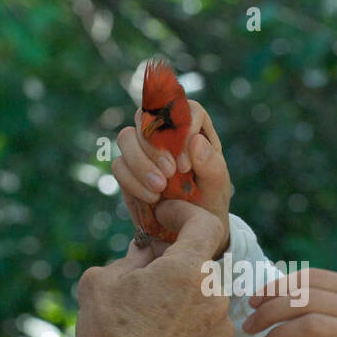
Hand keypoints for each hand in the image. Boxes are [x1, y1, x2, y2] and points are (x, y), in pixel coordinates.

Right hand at [75, 199, 234, 336]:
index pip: (203, 223)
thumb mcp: (101, 282)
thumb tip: (147, 250)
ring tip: (150, 316)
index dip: (184, 214)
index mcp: (186, 270)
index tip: (167, 217)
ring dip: (183, 296)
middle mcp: (213, 294)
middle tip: (146, 276)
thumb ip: (131, 256)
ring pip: (204, 295)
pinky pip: (208, 324)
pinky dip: (190, 323)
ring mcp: (221, 325)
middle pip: (199, 263)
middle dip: (176, 263)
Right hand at [113, 100, 232, 260]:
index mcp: (193, 126)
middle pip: (146, 116)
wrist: (191, 226)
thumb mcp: (217, 187)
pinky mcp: (127, 168)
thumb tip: (196, 142)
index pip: (183, 110)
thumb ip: (212, 166)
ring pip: (126, 137)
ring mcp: (142, 147)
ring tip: (159, 189)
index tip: (184, 166)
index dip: (180, 132)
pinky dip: (132, 182)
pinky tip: (151, 198)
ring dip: (140, 163)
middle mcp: (164, 131)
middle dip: (154, 147)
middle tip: (168, 175)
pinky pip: (119, 165)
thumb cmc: (209, 200)